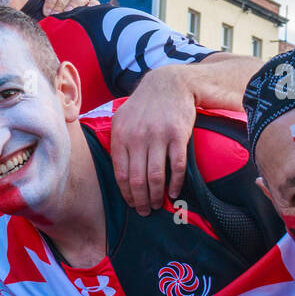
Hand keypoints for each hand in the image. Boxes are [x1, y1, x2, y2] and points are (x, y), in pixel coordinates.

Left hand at [34, 0, 94, 16]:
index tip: (46, 12)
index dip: (50, 2)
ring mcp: (82, 1)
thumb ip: (38, 1)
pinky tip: (86, 10)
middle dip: (60, 5)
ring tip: (68, 12)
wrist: (64, 35)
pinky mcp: (93, 8)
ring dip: (73, 4)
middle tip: (55, 15)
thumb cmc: (52, 22)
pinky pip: (94, 3)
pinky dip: (91, 5)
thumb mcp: (42, 13)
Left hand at [110, 65, 194, 214]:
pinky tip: (174, 193)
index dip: (126, 193)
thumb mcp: (121, 119)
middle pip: (137, 179)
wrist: (169, 83)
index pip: (121, 174)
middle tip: (145, 212)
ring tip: (158, 205)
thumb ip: (116, 143)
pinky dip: (175, 183)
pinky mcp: (178, 135)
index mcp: (121, 136)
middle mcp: (137, 137)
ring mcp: (158, 136)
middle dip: (141, 201)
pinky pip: (176, 166)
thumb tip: (117, 172)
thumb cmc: (143, 105)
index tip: (132, 204)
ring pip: (155, 176)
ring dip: (156, 196)